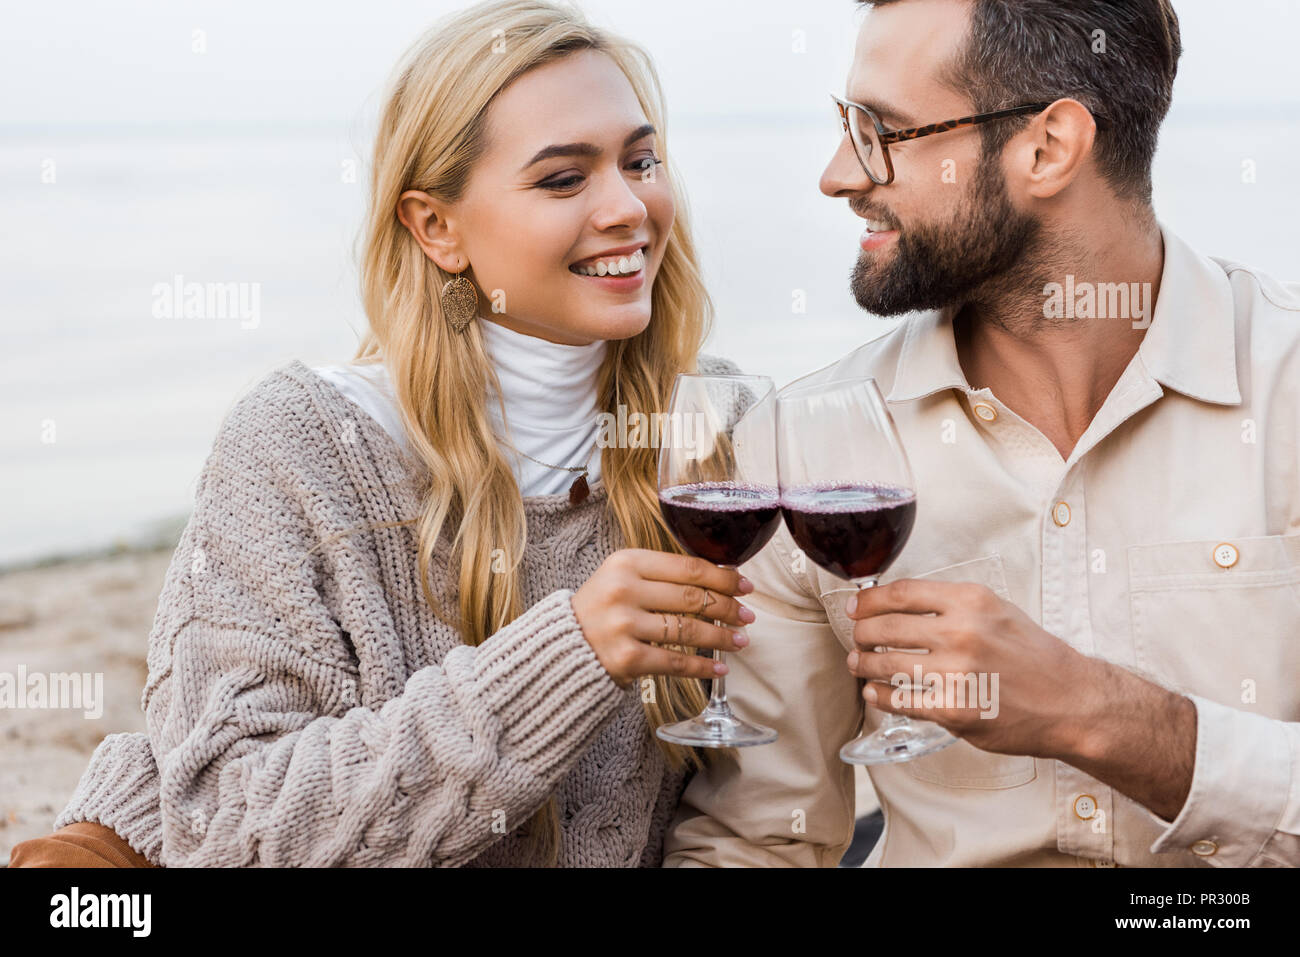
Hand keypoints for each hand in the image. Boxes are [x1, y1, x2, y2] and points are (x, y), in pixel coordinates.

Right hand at [571, 549, 756, 688]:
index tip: (745, 585)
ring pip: (688, 629)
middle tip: (748, 615)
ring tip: (740, 641)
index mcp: (626, 562)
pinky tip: (719, 669)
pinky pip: (675, 662)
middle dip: (728, 607)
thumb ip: (660, 574)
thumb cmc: (600, 610)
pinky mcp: (626, 658)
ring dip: (722, 637)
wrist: (561, 647)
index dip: (723, 577)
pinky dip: (702, 667)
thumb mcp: (621, 577)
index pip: (687, 567)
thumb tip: (719, 578)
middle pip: (692, 597)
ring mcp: (624, 625)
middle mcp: (624, 590)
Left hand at [843, 578, 1096, 758]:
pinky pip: (899, 700)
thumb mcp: (998, 610)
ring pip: (885, 663)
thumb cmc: (1033, 656)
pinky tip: (875, 692)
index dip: (869, 600)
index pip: (902, 593)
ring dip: (864, 663)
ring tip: (859, 663)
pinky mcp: (953, 710)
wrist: (1070, 700)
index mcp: (971, 601)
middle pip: (886, 627)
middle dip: (862, 633)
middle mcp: (962, 633)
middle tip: (858, 637)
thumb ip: (952, 604)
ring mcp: (956, 673)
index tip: (857, 606)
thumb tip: (901, 603)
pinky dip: (879, 695)